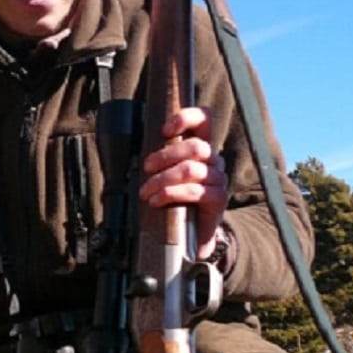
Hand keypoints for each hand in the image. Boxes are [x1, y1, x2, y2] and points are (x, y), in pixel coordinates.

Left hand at [138, 106, 226, 259]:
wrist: (190, 235)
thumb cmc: (173, 200)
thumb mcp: (164, 175)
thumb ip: (159, 159)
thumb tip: (134, 148)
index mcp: (201, 148)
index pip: (205, 119)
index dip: (186, 117)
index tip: (164, 130)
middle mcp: (214, 160)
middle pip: (195, 146)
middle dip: (165, 156)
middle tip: (146, 169)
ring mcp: (218, 179)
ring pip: (191, 169)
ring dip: (162, 179)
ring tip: (145, 192)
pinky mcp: (218, 198)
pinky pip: (194, 191)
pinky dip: (170, 194)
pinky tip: (156, 201)